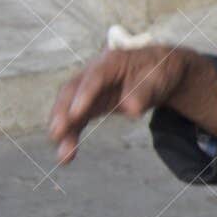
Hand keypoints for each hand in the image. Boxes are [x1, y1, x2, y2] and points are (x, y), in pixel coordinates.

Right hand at [47, 46, 191, 163]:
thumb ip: (144, 92)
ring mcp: (88, 89)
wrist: (159, 70)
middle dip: (63, 113)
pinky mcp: (89, 104)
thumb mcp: (158, 78)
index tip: (76, 114)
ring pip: (70, 108)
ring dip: (64, 131)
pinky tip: (67, 154)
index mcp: (111, 61)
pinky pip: (77, 120)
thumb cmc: (159, 70)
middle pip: (72, 92)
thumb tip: (132, 110)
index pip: (95, 78)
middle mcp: (93, 73)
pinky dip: (72, 135)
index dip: (84, 95)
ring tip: (63, 156)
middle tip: (57, 134)